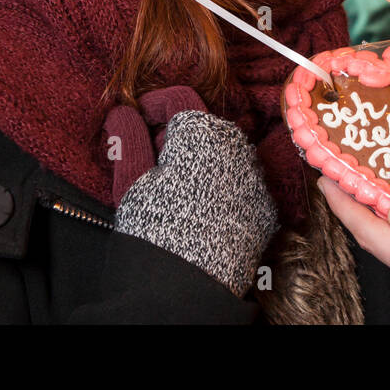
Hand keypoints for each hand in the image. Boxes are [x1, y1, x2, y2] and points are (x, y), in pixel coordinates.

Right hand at [115, 111, 278, 297]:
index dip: (153, 108)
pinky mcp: (267, 209)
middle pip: (207, 127)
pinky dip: (224, 190)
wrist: (186, 290)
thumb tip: (121, 112)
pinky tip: (202, 213)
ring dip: (204, 162)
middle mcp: (238, 148)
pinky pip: (244, 185)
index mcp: (202, 133)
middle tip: (154, 163)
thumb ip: (129, 140)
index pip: (179, 100)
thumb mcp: (132, 183)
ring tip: (177, 192)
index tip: (137, 121)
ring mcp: (257, 179)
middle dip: (180, 137)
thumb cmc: (152, 231)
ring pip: (228, 155)